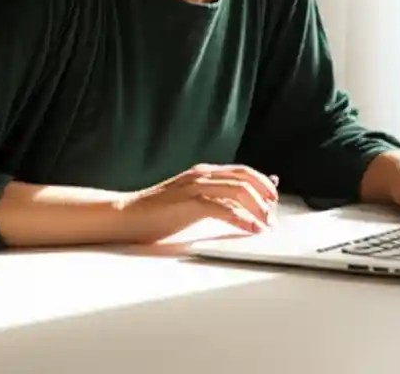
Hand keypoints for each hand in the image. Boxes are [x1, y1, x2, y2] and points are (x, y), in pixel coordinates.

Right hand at [112, 163, 279, 242]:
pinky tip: (250, 229)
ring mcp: (194, 187)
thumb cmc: (156, 214)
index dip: (262, 183)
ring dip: (257, 207)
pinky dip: (241, 219)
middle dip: (264, 195)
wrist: (125, 216)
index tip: (275, 199)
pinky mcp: (188, 202)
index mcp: (203, 173)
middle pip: (245, 177)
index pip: (242, 171)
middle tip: (274, 214)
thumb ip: (213, 200)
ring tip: (266, 223)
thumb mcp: (189, 203)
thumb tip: (241, 206)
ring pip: (237, 190)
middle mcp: (201, 175)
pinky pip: (222, 208)